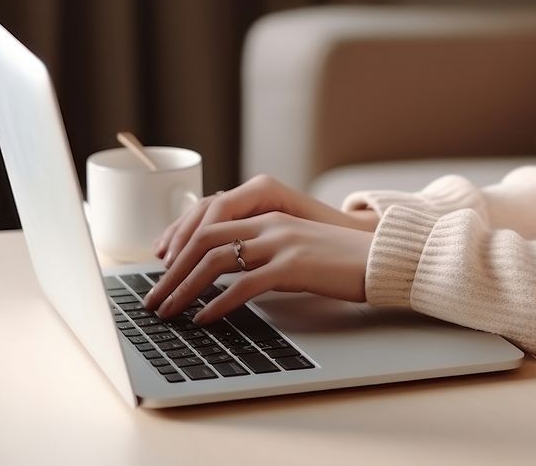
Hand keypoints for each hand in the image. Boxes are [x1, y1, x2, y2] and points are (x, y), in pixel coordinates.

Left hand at [143, 212, 373, 323]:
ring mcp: (281, 243)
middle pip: (203, 240)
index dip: (180, 247)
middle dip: (172, 271)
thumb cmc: (343, 261)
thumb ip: (268, 254)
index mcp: (270, 216)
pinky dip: (217, 303)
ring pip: (216, 260)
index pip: (211, 224)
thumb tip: (235, 279)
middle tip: (153, 298)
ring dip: (185, 289)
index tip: (162, 271)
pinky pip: (243, 284)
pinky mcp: (293, 266)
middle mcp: (271, 224)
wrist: (382, 259)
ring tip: (168, 312)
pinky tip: (204, 319)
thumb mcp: (300, 248)